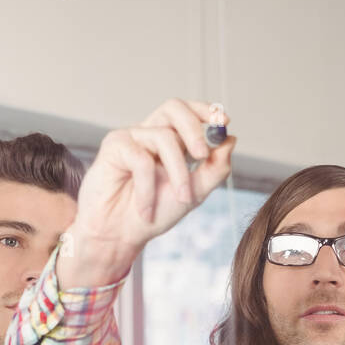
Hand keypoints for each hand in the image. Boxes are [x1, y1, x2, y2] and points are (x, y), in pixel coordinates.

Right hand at [60, 98, 235, 286]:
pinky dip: (148, 187)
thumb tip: (231, 140)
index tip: (224, 120)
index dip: (206, 111)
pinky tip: (145, 208)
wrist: (120, 236)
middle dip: (194, 129)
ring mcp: (131, 138)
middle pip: (174, 108)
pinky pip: (141, 159)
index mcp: (170, 142)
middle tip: (203, 155)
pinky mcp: (114, 147)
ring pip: (163, 137)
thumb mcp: (193, 193)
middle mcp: (150, 134)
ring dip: (177, 172)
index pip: (189, 113)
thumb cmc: (153, 215)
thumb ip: (214, 169)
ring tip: (180, 199)